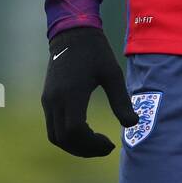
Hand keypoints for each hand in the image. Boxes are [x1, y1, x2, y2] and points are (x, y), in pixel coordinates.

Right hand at [41, 26, 138, 156]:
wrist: (72, 33)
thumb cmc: (96, 52)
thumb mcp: (112, 74)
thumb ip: (121, 100)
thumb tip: (134, 124)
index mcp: (71, 93)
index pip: (75, 131)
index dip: (91, 144)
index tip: (109, 144)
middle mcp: (55, 100)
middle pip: (64, 139)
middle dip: (85, 149)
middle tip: (106, 148)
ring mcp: (48, 100)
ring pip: (55, 136)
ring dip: (75, 146)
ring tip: (96, 144)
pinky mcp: (47, 99)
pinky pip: (53, 127)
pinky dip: (67, 137)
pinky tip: (85, 133)